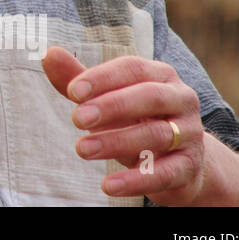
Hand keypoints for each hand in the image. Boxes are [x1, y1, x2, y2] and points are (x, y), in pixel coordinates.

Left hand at [41, 46, 206, 204]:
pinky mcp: (190, 167)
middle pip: (149, 96)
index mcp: (160, 75)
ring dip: (116, 142)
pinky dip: (136, 180)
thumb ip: (79, 78)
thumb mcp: (107, 99)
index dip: (102, 78)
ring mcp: (189, 134)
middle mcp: (181, 99)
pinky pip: (165, 173)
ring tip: (81, 149)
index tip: (72, 91)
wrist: (180, 162)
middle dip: (111, 106)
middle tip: (77, 119)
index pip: (133, 68)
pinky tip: (108, 185)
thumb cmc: (136, 120)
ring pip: (155, 135)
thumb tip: (48, 54)